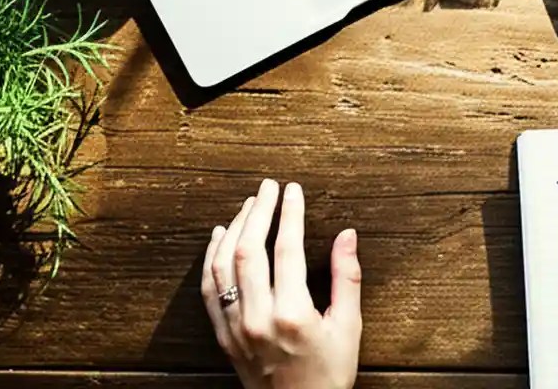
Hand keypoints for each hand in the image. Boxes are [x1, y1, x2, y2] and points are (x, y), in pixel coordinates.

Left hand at [203, 180, 362, 388]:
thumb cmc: (328, 374)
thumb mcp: (348, 327)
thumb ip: (346, 278)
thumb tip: (347, 235)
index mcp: (292, 314)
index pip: (286, 249)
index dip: (290, 213)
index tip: (293, 190)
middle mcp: (258, 318)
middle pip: (250, 249)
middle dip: (260, 211)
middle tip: (269, 187)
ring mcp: (235, 327)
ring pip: (224, 265)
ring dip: (235, 228)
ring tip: (248, 205)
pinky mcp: (223, 335)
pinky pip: (209, 289)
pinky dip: (211, 258)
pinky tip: (219, 237)